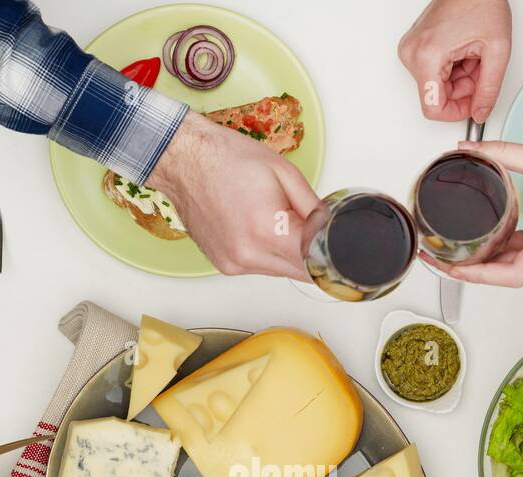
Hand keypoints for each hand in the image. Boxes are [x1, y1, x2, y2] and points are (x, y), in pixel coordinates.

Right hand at [148, 113, 320, 278]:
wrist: (183, 161)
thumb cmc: (226, 159)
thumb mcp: (284, 173)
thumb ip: (314, 208)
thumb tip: (331, 229)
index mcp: (266, 230)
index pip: (315, 261)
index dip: (331, 252)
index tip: (339, 245)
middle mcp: (247, 255)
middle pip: (300, 271)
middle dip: (311, 252)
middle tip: (308, 225)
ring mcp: (233, 264)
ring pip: (281, 271)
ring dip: (288, 252)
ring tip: (275, 220)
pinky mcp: (225, 266)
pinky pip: (260, 268)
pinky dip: (267, 253)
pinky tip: (258, 227)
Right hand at [398, 0, 510, 122]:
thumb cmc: (481, 2)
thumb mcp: (496, 50)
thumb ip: (489, 88)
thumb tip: (481, 112)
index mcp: (426, 56)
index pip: (433, 109)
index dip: (456, 112)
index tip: (473, 104)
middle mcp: (412, 54)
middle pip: (436, 97)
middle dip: (462, 90)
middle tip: (479, 69)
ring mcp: (410, 50)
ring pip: (436, 87)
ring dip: (459, 79)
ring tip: (472, 56)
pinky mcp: (414, 48)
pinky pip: (433, 73)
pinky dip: (452, 69)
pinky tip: (463, 53)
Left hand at [437, 139, 522, 286]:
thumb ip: (503, 153)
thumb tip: (470, 148)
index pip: (510, 275)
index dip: (478, 276)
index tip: (453, 268)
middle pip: (510, 273)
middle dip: (477, 267)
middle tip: (446, 256)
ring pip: (518, 262)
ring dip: (491, 257)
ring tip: (461, 248)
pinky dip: (507, 245)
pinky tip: (489, 235)